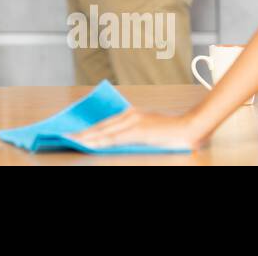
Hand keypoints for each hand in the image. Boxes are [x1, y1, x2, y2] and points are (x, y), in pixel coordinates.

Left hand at [68, 106, 206, 151]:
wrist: (191, 127)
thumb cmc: (171, 130)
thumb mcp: (148, 128)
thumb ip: (133, 131)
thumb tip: (116, 138)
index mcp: (131, 114)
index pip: (105, 123)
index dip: (89, 128)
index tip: (75, 132)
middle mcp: (130, 115)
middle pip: (101, 126)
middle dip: (83, 132)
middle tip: (66, 135)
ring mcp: (133, 122)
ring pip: (105, 131)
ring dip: (88, 136)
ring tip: (73, 139)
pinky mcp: (138, 131)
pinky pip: (115, 137)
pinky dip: (101, 140)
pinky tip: (91, 143)